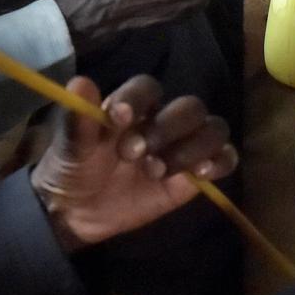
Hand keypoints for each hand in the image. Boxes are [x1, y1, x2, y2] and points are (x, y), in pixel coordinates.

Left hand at [32, 75, 237, 251]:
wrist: (77, 211)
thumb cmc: (73, 168)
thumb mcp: (70, 147)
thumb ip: (78, 120)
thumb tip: (79, 83)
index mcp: (132, 105)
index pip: (148, 87)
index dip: (138, 99)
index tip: (119, 118)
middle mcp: (162, 120)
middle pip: (189, 107)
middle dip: (167, 129)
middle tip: (133, 155)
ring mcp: (182, 146)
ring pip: (212, 129)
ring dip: (192, 148)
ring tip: (157, 171)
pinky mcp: (194, 175)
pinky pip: (225, 158)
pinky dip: (220, 162)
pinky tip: (199, 175)